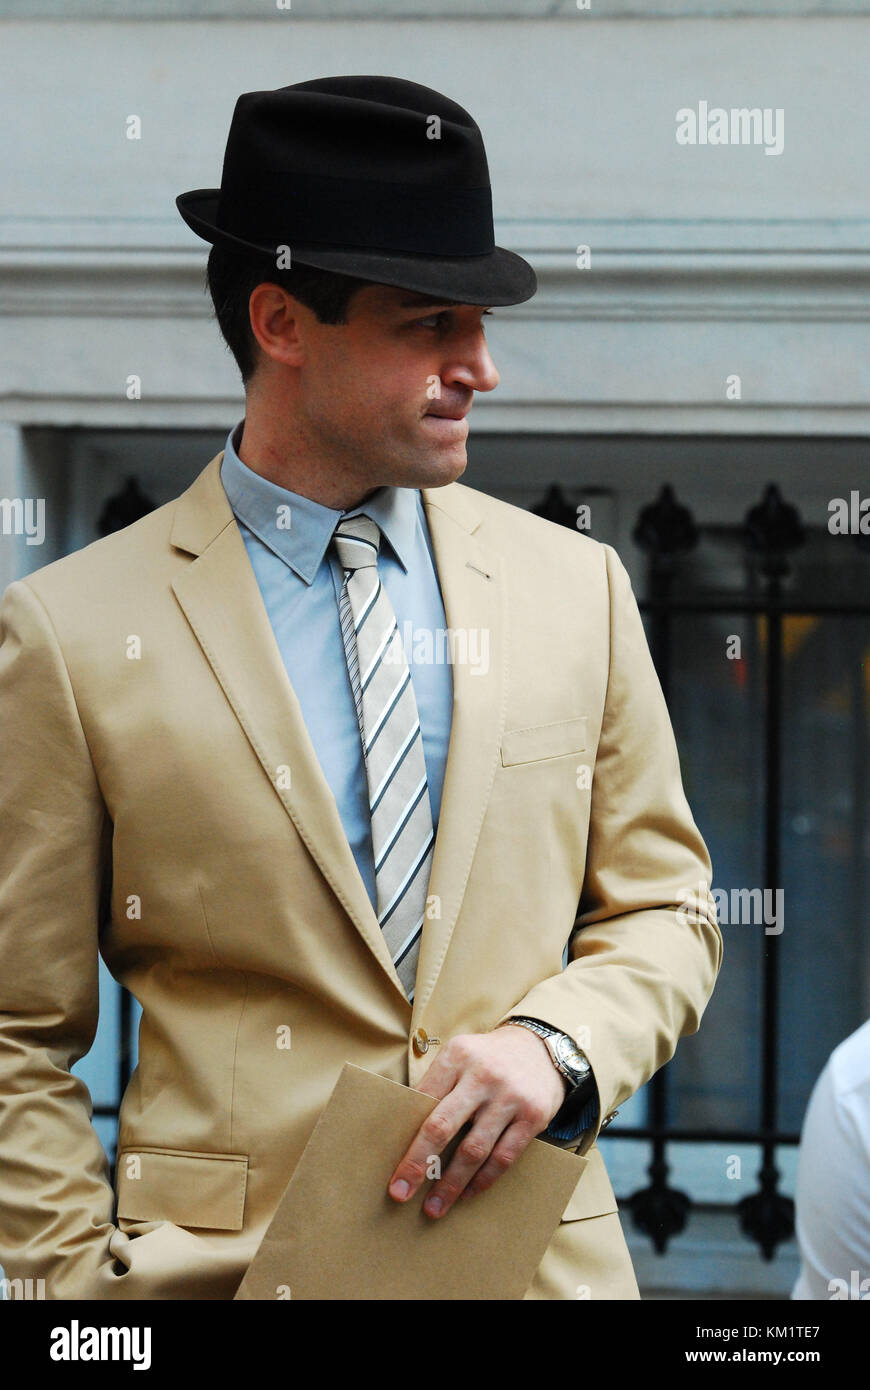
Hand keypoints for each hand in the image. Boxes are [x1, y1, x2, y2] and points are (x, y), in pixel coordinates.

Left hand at [387, 1025, 566, 1218]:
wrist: (540, 1048)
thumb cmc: (487, 1059)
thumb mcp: (460, 1056)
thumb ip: (438, 1086)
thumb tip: (406, 1133)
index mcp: (457, 1056)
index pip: (423, 1100)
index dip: (405, 1136)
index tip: (392, 1167)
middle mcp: (482, 1075)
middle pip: (442, 1126)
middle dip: (418, 1164)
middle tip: (400, 1193)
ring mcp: (509, 1096)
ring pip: (474, 1149)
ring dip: (451, 1184)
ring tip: (434, 1208)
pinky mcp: (533, 1116)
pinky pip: (504, 1157)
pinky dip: (483, 1180)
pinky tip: (467, 1194)